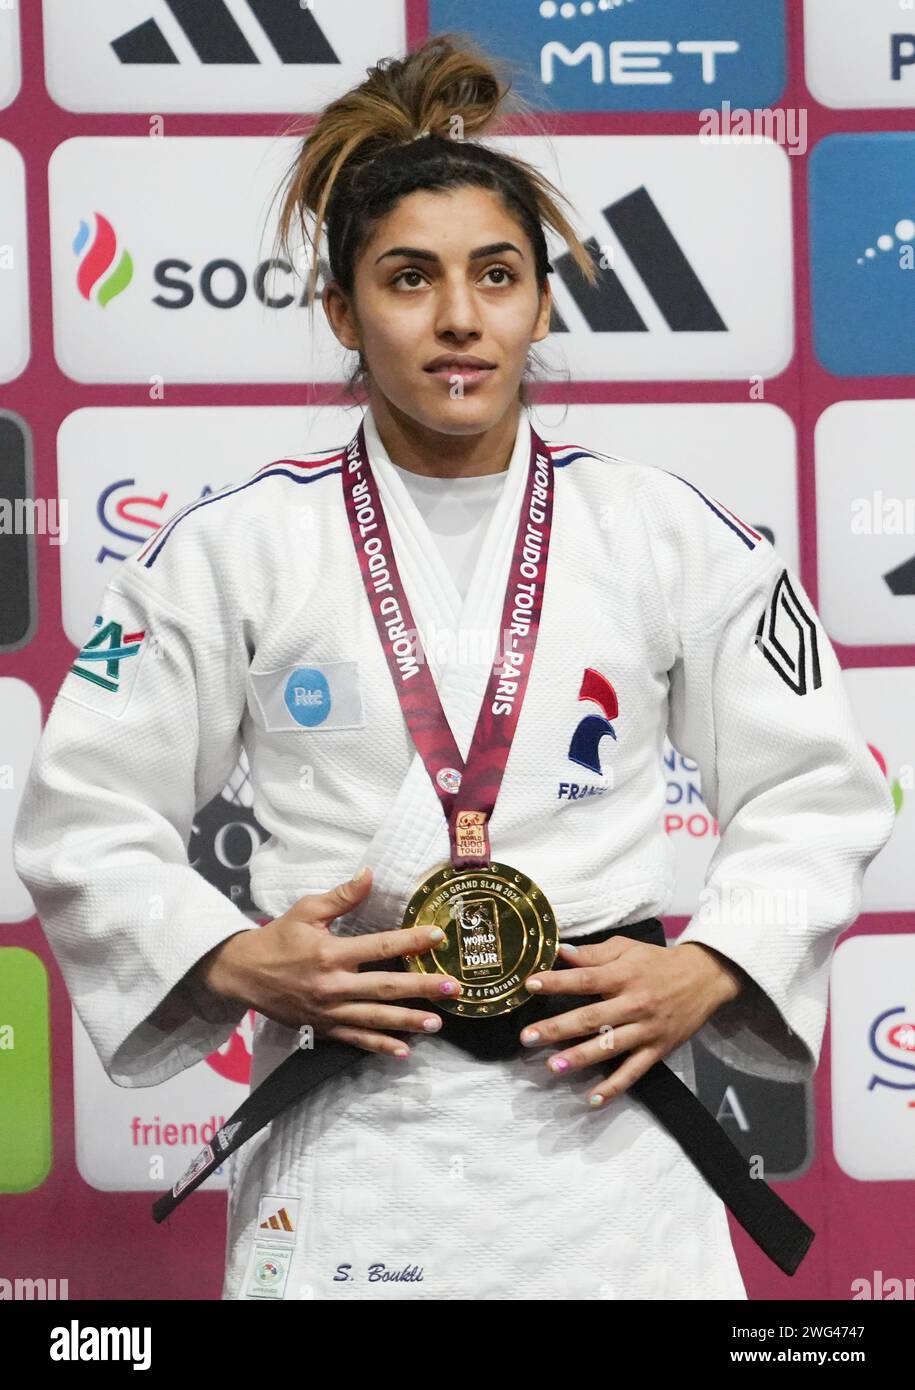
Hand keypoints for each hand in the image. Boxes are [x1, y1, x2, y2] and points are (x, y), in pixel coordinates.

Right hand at [189, 867, 461, 1058]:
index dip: (410, 941)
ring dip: (408, 1022)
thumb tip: (369, 875)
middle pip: (384, 988)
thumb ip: (340, 897)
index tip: (436, 937)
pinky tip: (404, 1051)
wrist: (243, 973)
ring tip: (438, 1023)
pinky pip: (355, 1039)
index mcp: (330, 954)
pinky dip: (380, 1047)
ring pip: (375, 1019)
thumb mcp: (305, 911)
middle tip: (452, 988)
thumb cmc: (278, 938)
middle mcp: (333, 985)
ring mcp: (329, 1011)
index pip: (378, 947)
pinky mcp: (323, 1028)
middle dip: (421, 988)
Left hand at [517, 937, 743, 1106]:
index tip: (530, 985)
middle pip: (592, 1017)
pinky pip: (634, 1072)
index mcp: (624, 975)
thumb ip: (594, 953)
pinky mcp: (657, 1050)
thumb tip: (561, 952)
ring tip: (554, 1067)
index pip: (586, 979)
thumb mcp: (627, 947)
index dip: (558, 982)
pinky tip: (592, 1099)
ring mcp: (646, 1029)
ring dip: (580, 1058)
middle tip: (527, 1037)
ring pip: (610, 1047)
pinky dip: (614, 1087)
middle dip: (557, 1028)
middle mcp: (634, 1003)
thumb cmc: (658, 961)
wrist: (705, 977)